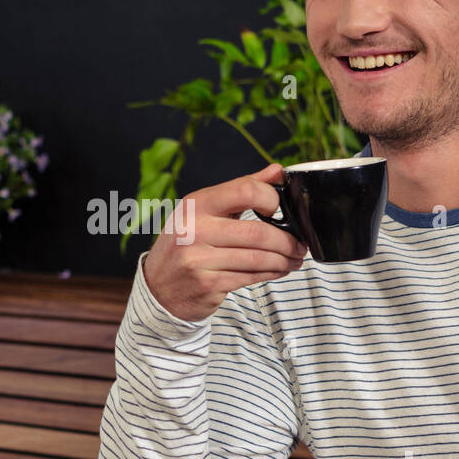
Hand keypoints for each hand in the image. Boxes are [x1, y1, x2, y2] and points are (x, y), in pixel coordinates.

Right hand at [141, 163, 308, 322]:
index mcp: (197, 203)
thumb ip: (241, 190)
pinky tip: (278, 270)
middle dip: (287, 241)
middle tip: (300, 245)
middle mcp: (194, 229)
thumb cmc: (187, 244)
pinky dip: (270, 273)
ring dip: (283, 260)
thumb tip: (277, 171)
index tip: (282, 208)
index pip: (244, 190)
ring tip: (294, 259)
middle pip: (257, 232)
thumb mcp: (205, 211)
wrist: (158, 288)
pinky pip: (250, 277)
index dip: (271, 198)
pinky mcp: (206, 284)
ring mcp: (198, 258)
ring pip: (258, 258)